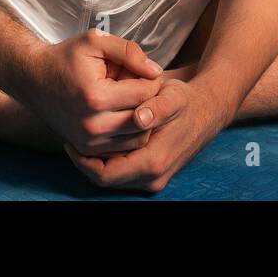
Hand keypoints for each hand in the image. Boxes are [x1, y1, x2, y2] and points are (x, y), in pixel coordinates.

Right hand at [18, 30, 165, 156]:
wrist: (34, 79)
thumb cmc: (66, 58)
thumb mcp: (96, 41)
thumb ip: (129, 52)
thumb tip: (156, 72)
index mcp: (96, 96)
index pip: (145, 94)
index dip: (151, 79)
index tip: (143, 71)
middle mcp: (93, 124)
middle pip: (145, 117)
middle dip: (149, 100)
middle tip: (138, 85)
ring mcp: (89, 141)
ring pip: (140, 137)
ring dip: (143, 118)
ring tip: (131, 99)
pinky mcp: (88, 150)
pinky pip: (125, 147)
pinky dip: (131, 132)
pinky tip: (123, 113)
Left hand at [63, 71, 229, 192]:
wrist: (207, 110)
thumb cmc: (185, 101)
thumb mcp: (172, 96)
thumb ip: (157, 107)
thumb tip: (140, 118)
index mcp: (154, 161)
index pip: (105, 174)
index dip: (83, 161)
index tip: (70, 141)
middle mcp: (154, 177)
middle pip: (106, 179)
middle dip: (86, 162)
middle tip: (71, 139)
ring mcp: (155, 178)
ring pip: (113, 178)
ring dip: (98, 161)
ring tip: (84, 137)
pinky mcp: (154, 173)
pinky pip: (123, 173)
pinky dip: (110, 159)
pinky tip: (103, 139)